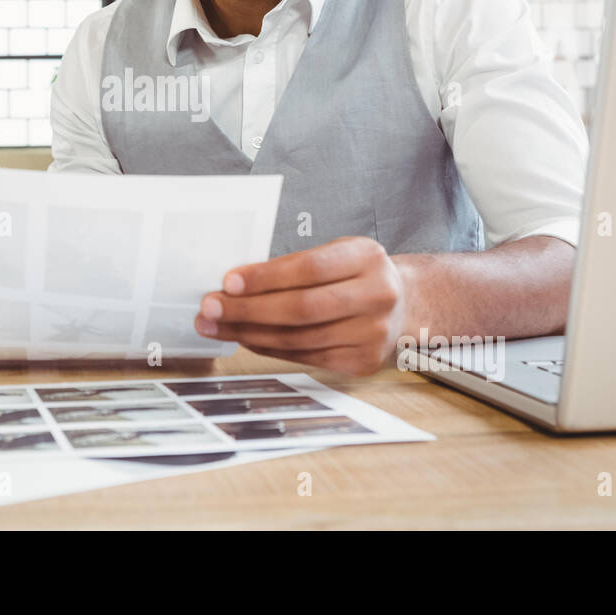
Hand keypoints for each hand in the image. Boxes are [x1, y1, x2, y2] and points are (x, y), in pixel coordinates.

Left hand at [194, 236, 407, 375]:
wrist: (405, 303)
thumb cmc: (357, 273)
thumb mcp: (338, 253)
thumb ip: (296, 265)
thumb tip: (235, 283)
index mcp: (366, 257)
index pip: (308, 268)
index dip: (265, 277)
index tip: (227, 281)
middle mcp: (376, 295)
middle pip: (302, 308)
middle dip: (248, 310)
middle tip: (210, 308)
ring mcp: (373, 333)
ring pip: (299, 338)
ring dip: (250, 334)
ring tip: (217, 326)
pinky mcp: (363, 361)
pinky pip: (306, 356)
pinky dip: (270, 348)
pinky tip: (246, 339)